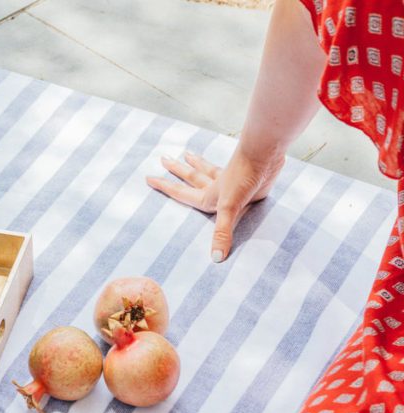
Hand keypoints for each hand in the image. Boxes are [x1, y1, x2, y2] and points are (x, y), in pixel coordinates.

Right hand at [147, 147, 283, 261]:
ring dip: (197, 164)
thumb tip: (216, 258)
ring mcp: (229, 180)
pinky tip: (223, 166)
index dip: (164, 187)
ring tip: (187, 155)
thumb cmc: (244, 177)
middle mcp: (215, 186)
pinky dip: (220, 168)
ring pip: (207, 171)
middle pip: (191, 177)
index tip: (148, 178)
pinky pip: (226, 171)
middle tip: (163, 159)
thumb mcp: (230, 208)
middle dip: (176, 170)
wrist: (264, 154)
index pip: (180, 192)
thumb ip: (222, 232)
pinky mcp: (245, 177)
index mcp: (208, 196)